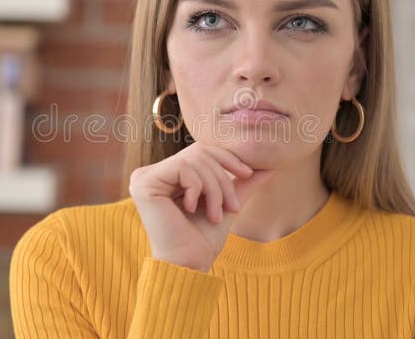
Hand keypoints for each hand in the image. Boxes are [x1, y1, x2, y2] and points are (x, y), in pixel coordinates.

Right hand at [129, 141, 275, 271]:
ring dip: (213, 189)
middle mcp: (151, 173)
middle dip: (222, 178)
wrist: (190, 264)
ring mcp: (143, 177)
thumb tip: (271, 164)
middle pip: (199, 153)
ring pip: (194, 161)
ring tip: (215, 214)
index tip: (248, 173)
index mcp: (166, 174)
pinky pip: (182, 169)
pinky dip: (197, 190)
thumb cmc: (204, 238)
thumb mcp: (227, 202)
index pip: (201, 150)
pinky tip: (191, 209)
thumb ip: (243, 182)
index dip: (227, 158)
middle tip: (231, 207)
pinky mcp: (143, 183)